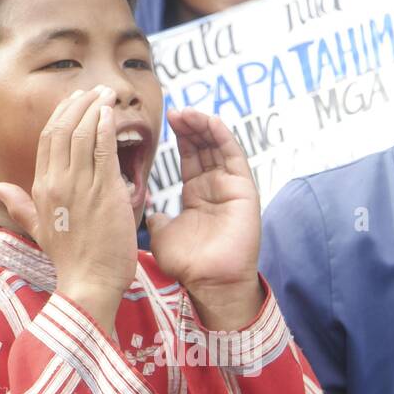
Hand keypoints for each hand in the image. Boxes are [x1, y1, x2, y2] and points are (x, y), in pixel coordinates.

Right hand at [0, 87, 136, 335]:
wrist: (89, 283)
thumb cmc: (70, 259)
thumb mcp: (38, 229)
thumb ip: (20, 205)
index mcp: (40, 189)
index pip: (48, 140)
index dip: (61, 115)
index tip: (76, 100)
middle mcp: (55, 182)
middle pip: (63, 130)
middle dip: (79, 104)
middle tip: (94, 90)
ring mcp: (78, 186)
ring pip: (83, 134)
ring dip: (95, 109)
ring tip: (107, 94)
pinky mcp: (103, 191)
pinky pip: (103, 150)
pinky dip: (106, 128)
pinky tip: (111, 114)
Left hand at [145, 108, 262, 331]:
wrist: (209, 282)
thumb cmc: (188, 264)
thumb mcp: (163, 236)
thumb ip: (156, 220)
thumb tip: (148, 213)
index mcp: (197, 196)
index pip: (189, 158)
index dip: (180, 138)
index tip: (166, 120)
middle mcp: (215, 188)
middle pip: (204, 148)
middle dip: (190, 127)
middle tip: (175, 110)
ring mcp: (231, 187)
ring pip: (218, 148)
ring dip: (203, 127)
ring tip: (187, 112)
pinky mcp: (244, 190)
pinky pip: (234, 157)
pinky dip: (222, 137)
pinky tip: (209, 122)